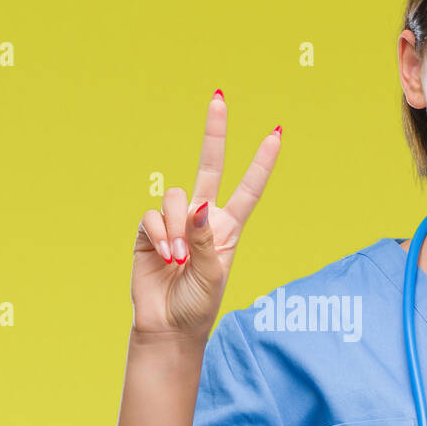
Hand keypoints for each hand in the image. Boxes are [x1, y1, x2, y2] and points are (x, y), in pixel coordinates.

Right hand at [131, 91, 281, 337]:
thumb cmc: (197, 305)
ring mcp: (175, 222)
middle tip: (219, 98)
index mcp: (227, 228)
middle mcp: (202, 218)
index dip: (261, 163)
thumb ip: (207, 239)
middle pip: (210, 166)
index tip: (277, 134)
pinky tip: (166, 257)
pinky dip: (161, 235)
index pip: (249, 189)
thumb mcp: (213, 275)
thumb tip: (198, 204)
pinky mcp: (149, 230)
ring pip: (175, 196)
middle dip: (213, 133)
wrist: (168, 326)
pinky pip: (153, 215)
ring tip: (180, 260)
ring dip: (178, 227)